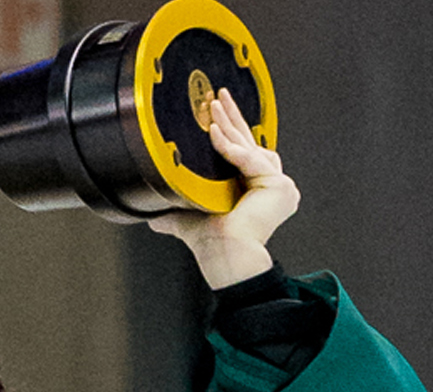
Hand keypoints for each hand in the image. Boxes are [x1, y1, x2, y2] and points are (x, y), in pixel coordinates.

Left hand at [147, 87, 298, 289]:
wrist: (226, 256)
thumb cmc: (214, 244)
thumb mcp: (192, 219)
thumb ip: (177, 211)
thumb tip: (152, 215)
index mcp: (256, 190)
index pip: (245, 152)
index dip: (230, 130)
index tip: (216, 111)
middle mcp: (272, 186)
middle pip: (250, 142)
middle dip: (231, 117)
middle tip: (217, 94)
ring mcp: (279, 185)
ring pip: (249, 146)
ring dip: (229, 124)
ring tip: (212, 104)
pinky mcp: (279, 186)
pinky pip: (249, 158)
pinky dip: (229, 147)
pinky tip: (213, 132)